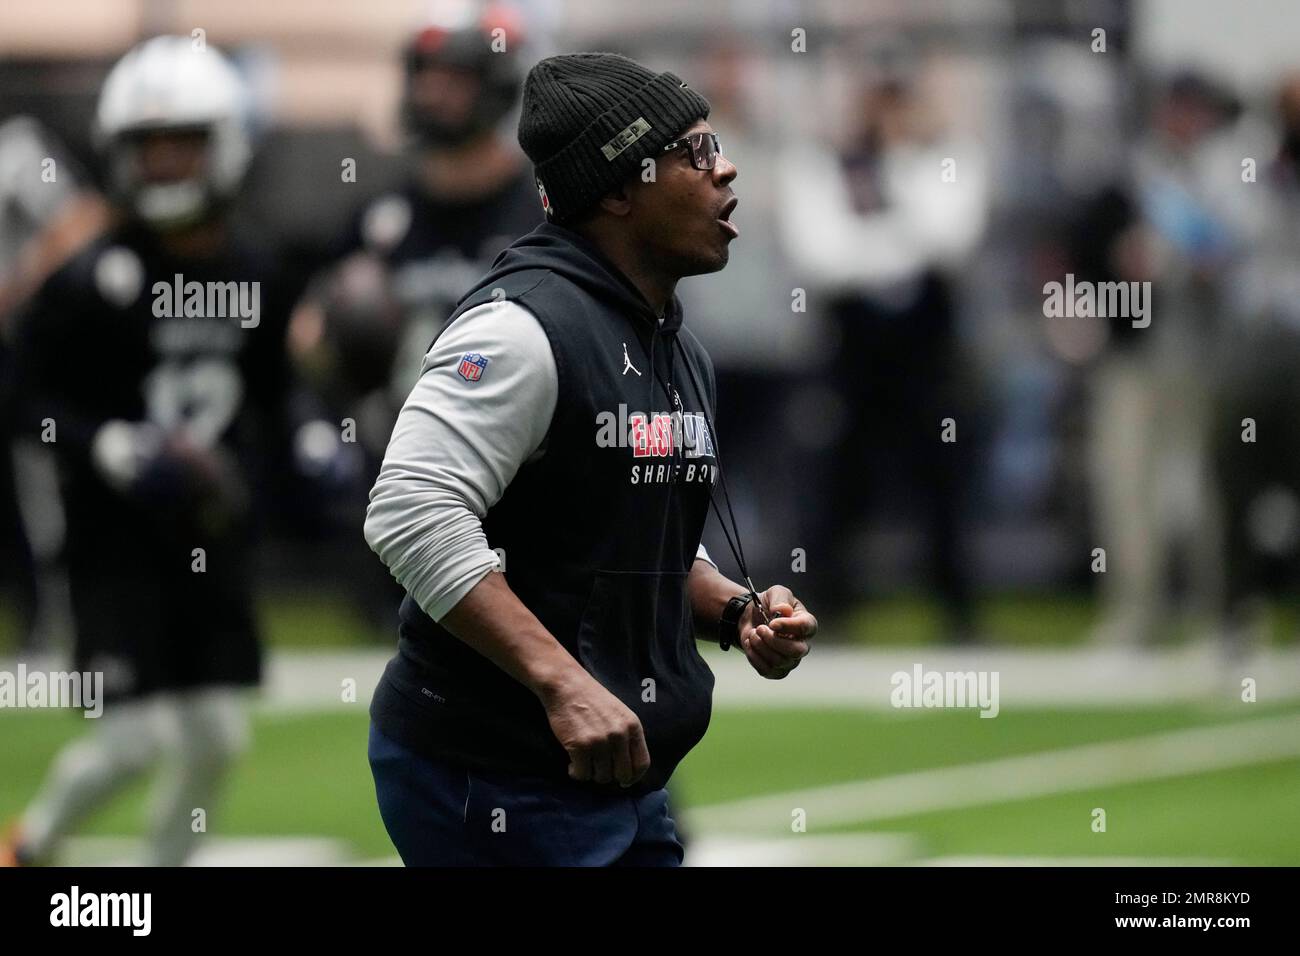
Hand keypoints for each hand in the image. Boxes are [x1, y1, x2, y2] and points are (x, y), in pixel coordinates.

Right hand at [538, 666, 651, 787]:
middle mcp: (619, 735)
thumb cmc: (591, 699)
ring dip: (591, 774)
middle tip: (598, 770)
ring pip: (602, 777)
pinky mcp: (579, 747)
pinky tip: (572, 764)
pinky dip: (576, 773)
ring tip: (583, 762)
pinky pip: (582, 774)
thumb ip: (627, 736)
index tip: (624, 780)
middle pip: (622, 774)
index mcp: (632, 726)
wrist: (566, 685)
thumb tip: (629, 769)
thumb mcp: (619, 713)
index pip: (642, 763)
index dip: (633, 776)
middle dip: (610, 776)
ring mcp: (600, 742)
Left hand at [738, 586, 815, 679]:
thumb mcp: (775, 593)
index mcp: (806, 624)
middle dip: (774, 641)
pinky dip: (754, 657)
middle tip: (760, 628)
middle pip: (796, 651)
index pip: (806, 628)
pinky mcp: (776, 670)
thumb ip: (780, 598)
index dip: (788, 626)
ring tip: (754, 633)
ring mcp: (790, 660)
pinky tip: (751, 644)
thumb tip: (783, 611)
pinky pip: (767, 670)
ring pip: (779, 661)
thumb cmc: (769, 605)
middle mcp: (802, 645)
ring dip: (761, 646)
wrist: (751, 618)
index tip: (772, 622)